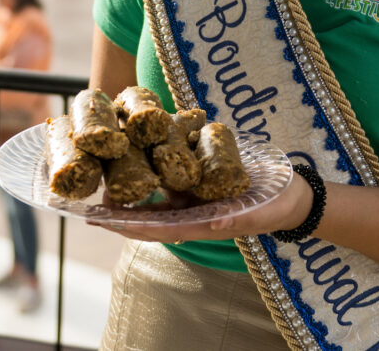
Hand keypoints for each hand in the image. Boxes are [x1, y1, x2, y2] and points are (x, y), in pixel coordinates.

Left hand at [90, 170, 312, 244]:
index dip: (128, 225)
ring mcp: (193, 194)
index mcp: (198, 224)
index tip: (102, 221)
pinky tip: (135, 149)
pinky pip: (171, 169)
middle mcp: (190, 211)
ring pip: (154, 191)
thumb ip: (236, 219)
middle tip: (89, 199)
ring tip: (103, 173)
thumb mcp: (258, 214)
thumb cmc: (275, 208)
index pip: (156, 228)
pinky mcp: (200, 175)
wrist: (290, 194)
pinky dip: (152, 162)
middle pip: (146, 213)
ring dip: (130, 185)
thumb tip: (213, 222)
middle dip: (118, 209)